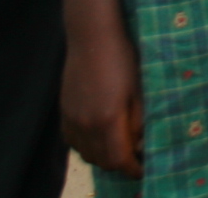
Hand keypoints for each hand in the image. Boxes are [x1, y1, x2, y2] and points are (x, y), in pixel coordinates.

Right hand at [60, 21, 144, 174]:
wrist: (92, 36)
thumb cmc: (122, 58)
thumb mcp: (138, 90)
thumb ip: (139, 121)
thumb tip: (141, 145)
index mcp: (108, 119)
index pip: (119, 159)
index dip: (133, 169)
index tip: (144, 169)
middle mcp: (86, 124)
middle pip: (102, 161)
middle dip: (120, 164)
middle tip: (134, 158)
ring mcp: (72, 119)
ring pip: (87, 154)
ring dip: (103, 157)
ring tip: (118, 147)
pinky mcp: (64, 112)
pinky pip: (73, 142)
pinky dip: (87, 146)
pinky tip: (98, 136)